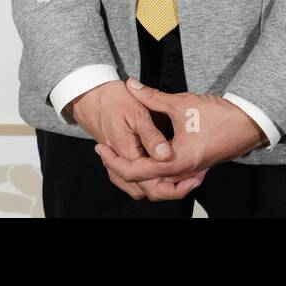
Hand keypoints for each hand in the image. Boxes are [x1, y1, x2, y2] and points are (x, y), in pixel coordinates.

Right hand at [67, 80, 198, 200]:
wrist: (91, 96)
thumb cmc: (114, 100)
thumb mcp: (137, 114)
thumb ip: (152, 137)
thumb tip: (166, 155)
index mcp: (127, 153)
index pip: (150, 181)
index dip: (173, 185)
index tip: (194, 178)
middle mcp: (121, 163)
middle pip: (145, 190)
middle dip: (169, 189)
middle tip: (192, 180)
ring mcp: (116, 163)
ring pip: (138, 187)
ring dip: (159, 185)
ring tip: (183, 177)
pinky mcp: (119, 158)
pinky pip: (133, 178)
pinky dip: (148, 179)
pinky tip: (164, 168)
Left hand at [93, 79, 267, 195]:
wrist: (248, 123)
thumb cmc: (219, 116)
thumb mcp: (181, 104)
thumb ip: (153, 97)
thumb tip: (132, 86)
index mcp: (175, 162)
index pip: (134, 171)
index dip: (114, 161)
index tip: (102, 148)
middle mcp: (181, 172)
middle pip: (141, 182)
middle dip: (121, 169)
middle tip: (108, 153)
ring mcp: (188, 172)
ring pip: (155, 182)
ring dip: (137, 171)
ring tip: (123, 155)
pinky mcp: (194, 168)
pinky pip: (168, 177)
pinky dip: (153, 170)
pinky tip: (147, 156)